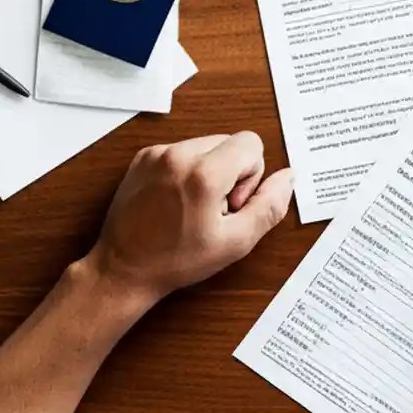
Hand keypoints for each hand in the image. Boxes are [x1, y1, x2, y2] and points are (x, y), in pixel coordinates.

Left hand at [84, 132, 294, 303]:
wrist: (123, 269)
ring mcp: (157, 154)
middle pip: (230, 142)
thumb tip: (288, 177)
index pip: (251, 144)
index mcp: (202, 174)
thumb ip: (269, 206)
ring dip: (210, 171)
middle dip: (232, 172)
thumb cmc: (176, 261)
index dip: (251, 176)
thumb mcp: (235, 242)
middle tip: (215, 209)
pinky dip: (188, 171)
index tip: (232, 204)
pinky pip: (183, 151)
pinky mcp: (143, 157)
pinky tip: (177, 202)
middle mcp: (177, 154)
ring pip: (207, 145)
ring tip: (194, 207)